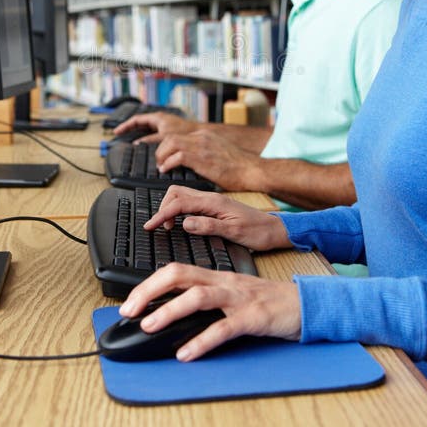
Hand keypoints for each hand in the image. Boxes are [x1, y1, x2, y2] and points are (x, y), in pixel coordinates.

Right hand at [113, 111, 196, 142]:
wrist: (199, 134)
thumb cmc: (184, 132)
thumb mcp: (163, 137)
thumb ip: (149, 140)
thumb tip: (137, 144)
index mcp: (157, 118)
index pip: (136, 119)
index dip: (125, 126)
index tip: (117, 132)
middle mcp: (160, 120)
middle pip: (140, 124)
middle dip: (130, 130)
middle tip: (120, 137)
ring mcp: (164, 126)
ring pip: (147, 130)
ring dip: (138, 135)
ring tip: (129, 144)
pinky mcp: (168, 133)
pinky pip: (153, 135)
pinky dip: (147, 140)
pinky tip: (145, 149)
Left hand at [119, 263, 301, 360]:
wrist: (305, 303)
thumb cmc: (266, 303)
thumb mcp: (232, 297)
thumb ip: (206, 302)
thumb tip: (172, 317)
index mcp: (216, 278)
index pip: (175, 272)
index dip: (148, 284)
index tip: (129, 302)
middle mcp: (223, 283)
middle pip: (180, 275)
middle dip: (150, 290)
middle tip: (129, 310)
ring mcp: (238, 299)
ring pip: (199, 296)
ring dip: (170, 310)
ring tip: (149, 326)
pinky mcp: (253, 317)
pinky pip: (224, 328)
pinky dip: (202, 341)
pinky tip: (186, 353)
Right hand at [143, 185, 290, 250]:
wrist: (277, 230)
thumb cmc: (259, 232)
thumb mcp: (234, 233)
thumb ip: (209, 227)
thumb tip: (185, 223)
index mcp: (214, 202)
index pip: (179, 203)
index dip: (162, 214)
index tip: (150, 226)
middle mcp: (212, 198)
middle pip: (176, 193)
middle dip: (163, 208)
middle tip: (160, 228)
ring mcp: (213, 200)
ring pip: (182, 195)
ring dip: (170, 208)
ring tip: (168, 226)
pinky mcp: (215, 206)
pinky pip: (190, 201)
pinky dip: (178, 209)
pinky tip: (179, 221)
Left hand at [156, 129, 263, 188]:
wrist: (252, 171)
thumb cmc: (239, 168)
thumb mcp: (219, 153)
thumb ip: (205, 152)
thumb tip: (192, 162)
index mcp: (206, 135)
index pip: (179, 135)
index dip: (168, 146)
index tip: (165, 156)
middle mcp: (202, 136)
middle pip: (171, 136)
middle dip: (161, 150)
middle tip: (160, 162)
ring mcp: (202, 145)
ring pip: (170, 143)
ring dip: (162, 155)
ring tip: (161, 167)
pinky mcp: (202, 157)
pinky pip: (177, 156)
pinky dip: (168, 163)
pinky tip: (166, 171)